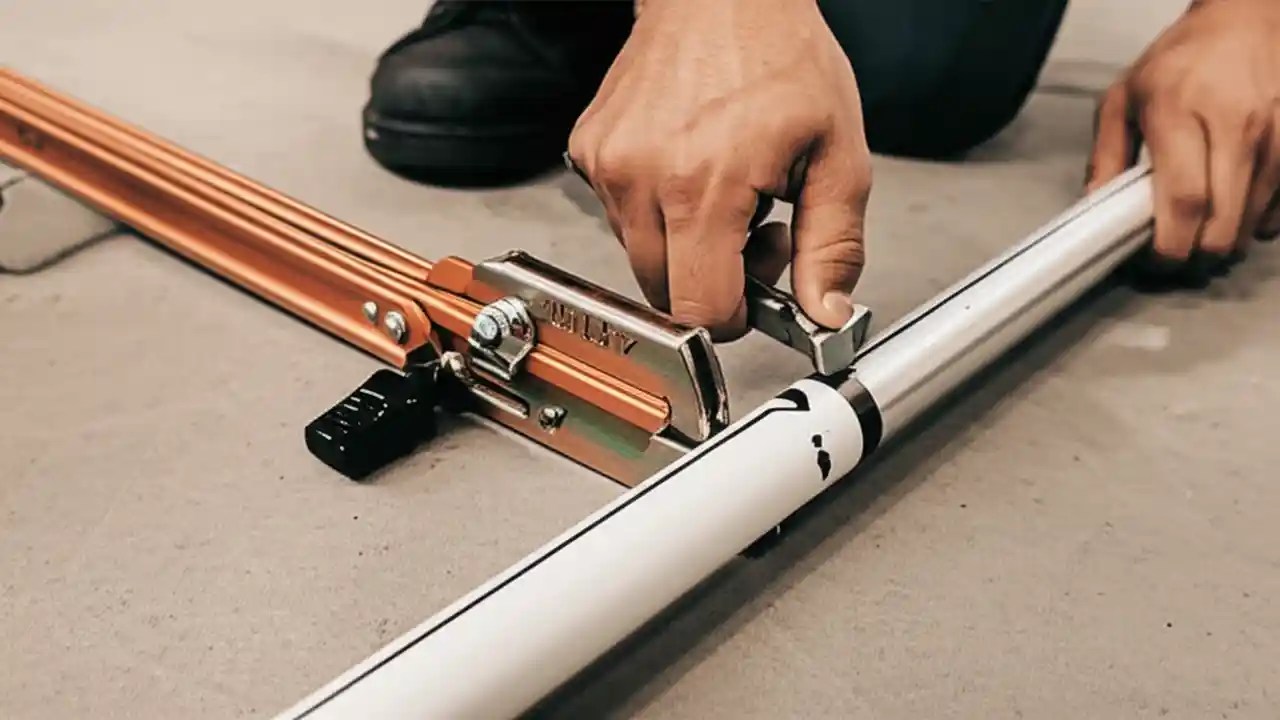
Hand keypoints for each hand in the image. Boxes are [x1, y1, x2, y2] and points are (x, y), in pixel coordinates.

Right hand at [567, 0, 870, 340]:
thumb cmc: (779, 55)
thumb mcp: (838, 154)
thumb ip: (833, 244)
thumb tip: (823, 312)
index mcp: (703, 186)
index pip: (699, 310)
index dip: (736, 317)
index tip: (759, 293)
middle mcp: (641, 180)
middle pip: (665, 294)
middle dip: (713, 280)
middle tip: (756, 228)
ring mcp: (607, 166)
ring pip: (640, 259)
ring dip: (684, 248)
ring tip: (727, 192)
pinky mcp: (588, 152)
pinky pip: (620, 218)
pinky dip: (656, 212)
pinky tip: (690, 169)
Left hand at [1087, 0, 1279, 273]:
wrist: (1246, 18)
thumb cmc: (1178, 62)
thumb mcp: (1124, 97)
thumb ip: (1107, 155)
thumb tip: (1096, 207)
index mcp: (1179, 112)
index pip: (1183, 199)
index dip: (1171, 245)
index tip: (1156, 262)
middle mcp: (1233, 123)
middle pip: (1222, 218)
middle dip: (1199, 256)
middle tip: (1180, 261)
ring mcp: (1275, 130)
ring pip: (1255, 216)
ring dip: (1228, 241)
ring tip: (1203, 239)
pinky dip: (1261, 221)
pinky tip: (1239, 217)